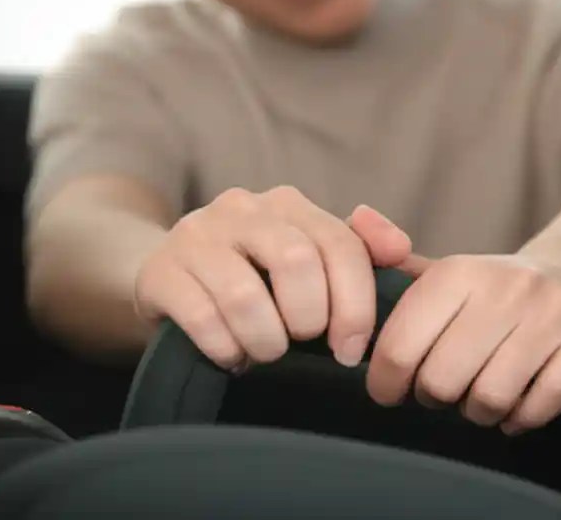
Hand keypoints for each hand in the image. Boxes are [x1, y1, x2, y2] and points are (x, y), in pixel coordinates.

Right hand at [134, 186, 411, 371]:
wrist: (168, 278)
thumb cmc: (256, 278)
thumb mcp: (311, 261)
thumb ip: (362, 252)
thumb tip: (401, 248)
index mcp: (289, 204)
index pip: (341, 245)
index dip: (356, 304)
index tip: (352, 349)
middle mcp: (242, 208)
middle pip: (296, 263)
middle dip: (310, 319)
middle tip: (304, 343)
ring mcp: (196, 235)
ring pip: (245, 297)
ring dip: (266, 341)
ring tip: (266, 351)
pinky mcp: (159, 271)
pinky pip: (202, 319)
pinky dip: (227, 349)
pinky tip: (233, 356)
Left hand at [363, 254, 560, 434]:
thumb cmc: (493, 286)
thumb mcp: (442, 272)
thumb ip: (388, 258)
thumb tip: (358, 218)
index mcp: (457, 272)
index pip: (398, 348)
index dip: (385, 383)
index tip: (390, 389)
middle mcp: (504, 288)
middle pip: (442, 381)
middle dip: (434, 397)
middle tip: (441, 390)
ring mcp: (550, 313)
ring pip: (491, 399)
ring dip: (479, 412)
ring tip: (477, 397)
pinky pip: (542, 404)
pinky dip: (522, 417)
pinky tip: (514, 406)